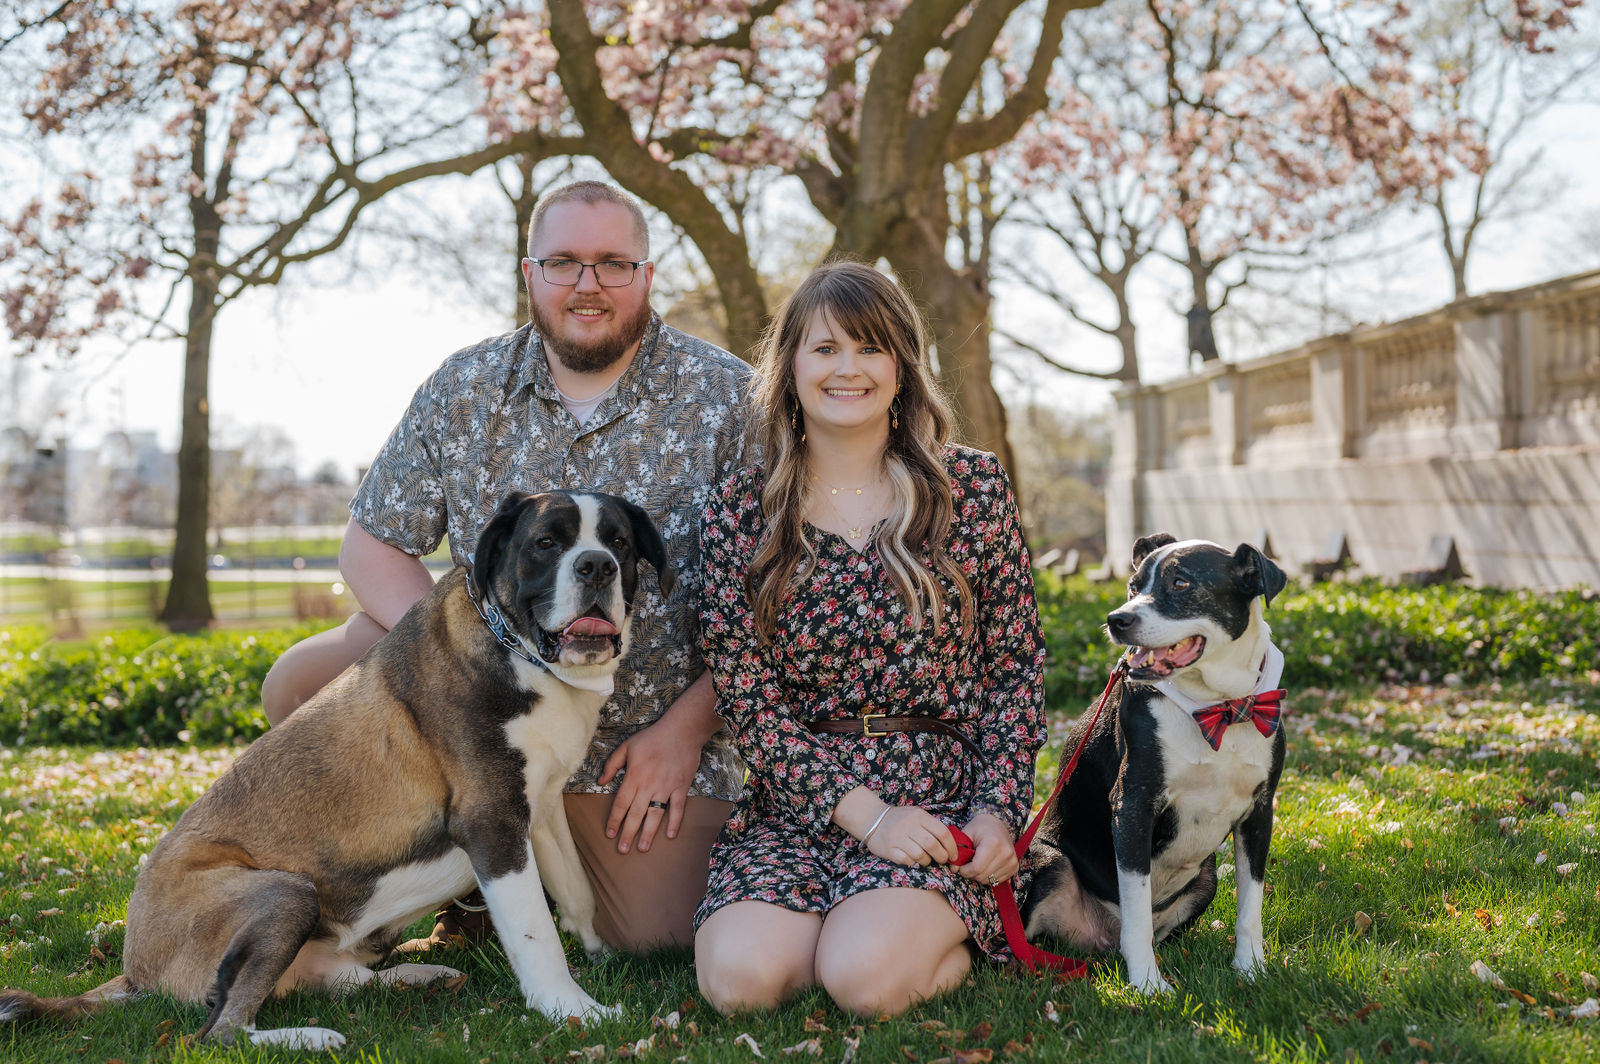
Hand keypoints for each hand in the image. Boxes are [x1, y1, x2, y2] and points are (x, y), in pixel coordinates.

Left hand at [597, 713, 699, 854]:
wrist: (682, 730)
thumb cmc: (653, 737)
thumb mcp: (627, 746)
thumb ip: (612, 764)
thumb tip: (601, 782)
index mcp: (634, 776)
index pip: (621, 803)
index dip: (614, 820)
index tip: (609, 834)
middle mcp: (649, 785)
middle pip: (636, 814)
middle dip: (628, 833)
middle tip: (622, 850)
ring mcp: (667, 787)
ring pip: (655, 815)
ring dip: (648, 833)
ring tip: (642, 848)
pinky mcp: (681, 787)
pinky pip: (678, 808)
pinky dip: (675, 822)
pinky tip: (670, 835)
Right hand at [863, 806, 959, 867]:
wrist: (872, 818)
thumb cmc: (900, 819)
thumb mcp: (917, 815)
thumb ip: (932, 827)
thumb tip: (951, 845)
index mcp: (919, 816)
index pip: (942, 832)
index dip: (952, 846)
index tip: (953, 855)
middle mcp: (908, 825)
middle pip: (932, 845)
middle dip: (942, 856)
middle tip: (942, 860)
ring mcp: (897, 837)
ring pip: (920, 855)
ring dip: (927, 861)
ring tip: (926, 860)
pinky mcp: (888, 848)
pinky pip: (906, 860)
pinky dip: (913, 863)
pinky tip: (912, 860)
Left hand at [955, 811, 1018, 886]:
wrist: (996, 825)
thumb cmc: (979, 828)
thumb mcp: (966, 834)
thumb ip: (958, 851)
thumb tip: (953, 869)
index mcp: (994, 843)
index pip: (976, 868)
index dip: (964, 870)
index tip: (960, 866)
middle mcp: (1006, 853)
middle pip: (982, 876)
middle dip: (970, 873)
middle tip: (967, 864)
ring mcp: (1012, 861)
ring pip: (989, 880)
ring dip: (979, 875)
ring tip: (976, 862)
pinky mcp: (1014, 867)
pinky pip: (996, 881)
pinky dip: (988, 876)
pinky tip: (985, 865)